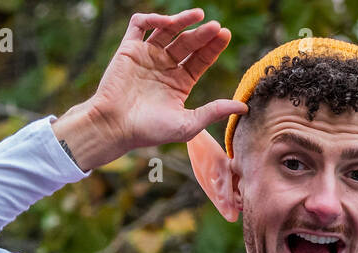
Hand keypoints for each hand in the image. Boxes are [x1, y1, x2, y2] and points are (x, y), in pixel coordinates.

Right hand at [52, 8, 246, 170]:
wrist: (114, 126)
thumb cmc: (148, 131)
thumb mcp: (188, 124)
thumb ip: (214, 112)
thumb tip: (244, 107)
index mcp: (179, 83)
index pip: (200, 59)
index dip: (213, 46)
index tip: (225, 35)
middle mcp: (164, 67)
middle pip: (188, 43)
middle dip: (202, 34)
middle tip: (215, 28)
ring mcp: (146, 56)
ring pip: (167, 31)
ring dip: (182, 21)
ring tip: (198, 15)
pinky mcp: (128, 49)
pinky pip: (140, 25)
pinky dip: (153, 19)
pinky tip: (167, 22)